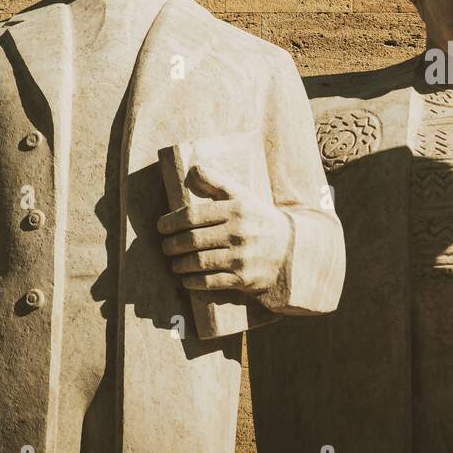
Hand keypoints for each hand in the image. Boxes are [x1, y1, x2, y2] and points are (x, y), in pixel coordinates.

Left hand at [157, 164, 289, 293]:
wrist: (291, 249)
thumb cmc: (258, 219)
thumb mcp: (242, 196)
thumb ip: (216, 182)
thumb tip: (192, 171)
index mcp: (237, 209)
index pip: (193, 215)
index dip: (171, 221)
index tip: (161, 226)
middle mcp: (240, 233)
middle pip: (192, 240)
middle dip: (172, 245)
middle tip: (166, 247)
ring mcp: (242, 257)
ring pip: (198, 262)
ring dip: (179, 264)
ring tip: (175, 263)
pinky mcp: (243, 279)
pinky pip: (209, 282)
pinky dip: (192, 281)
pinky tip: (186, 278)